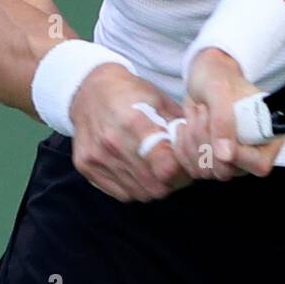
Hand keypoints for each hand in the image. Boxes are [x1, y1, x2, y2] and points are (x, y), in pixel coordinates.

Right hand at [68, 64, 194, 202]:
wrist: (89, 89)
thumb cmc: (131, 93)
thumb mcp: (159, 100)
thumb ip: (179, 127)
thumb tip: (199, 151)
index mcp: (134, 121)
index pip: (165, 166)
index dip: (180, 171)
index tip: (184, 164)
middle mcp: (113, 142)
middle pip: (154, 185)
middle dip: (171, 183)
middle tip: (174, 172)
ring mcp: (97, 156)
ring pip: (139, 193)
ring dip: (153, 187)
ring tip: (157, 171)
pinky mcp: (85, 166)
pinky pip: (121, 194)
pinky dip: (135, 188)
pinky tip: (138, 172)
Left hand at [172, 48, 284, 180]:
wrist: (204, 79)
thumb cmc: (218, 78)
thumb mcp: (219, 89)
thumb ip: (224, 119)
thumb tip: (226, 154)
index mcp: (267, 133)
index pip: (259, 164)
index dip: (237, 156)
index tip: (218, 136)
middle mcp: (252, 152)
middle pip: (227, 170)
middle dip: (206, 140)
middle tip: (204, 111)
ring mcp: (231, 160)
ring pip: (206, 170)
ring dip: (192, 140)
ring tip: (197, 113)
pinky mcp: (210, 162)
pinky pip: (191, 168)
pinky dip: (182, 146)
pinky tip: (186, 126)